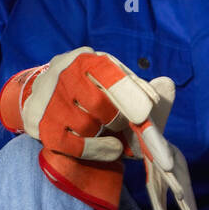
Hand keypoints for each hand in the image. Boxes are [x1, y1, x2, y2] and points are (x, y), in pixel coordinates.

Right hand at [0, 48, 197, 209]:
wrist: (41, 99)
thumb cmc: (89, 89)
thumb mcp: (112, 80)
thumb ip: (139, 85)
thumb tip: (167, 86)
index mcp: (84, 58)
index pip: (107, 73)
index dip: (128, 92)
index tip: (146, 112)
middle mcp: (62, 76)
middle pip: (99, 104)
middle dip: (119, 118)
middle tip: (124, 122)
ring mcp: (49, 102)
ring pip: (89, 126)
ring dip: (105, 132)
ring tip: (105, 127)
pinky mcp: (43, 127)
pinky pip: (77, 146)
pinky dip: (99, 150)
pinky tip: (112, 149)